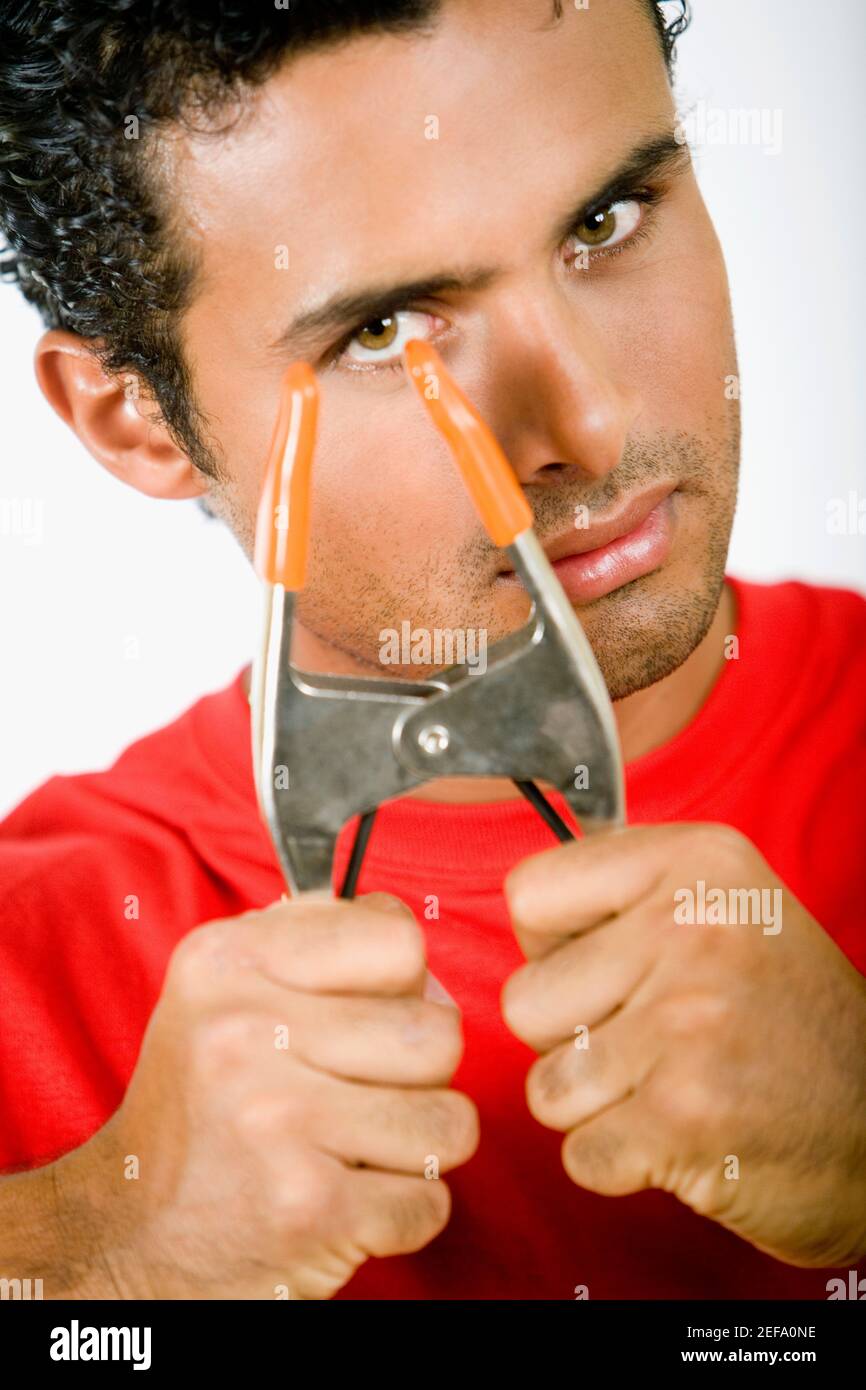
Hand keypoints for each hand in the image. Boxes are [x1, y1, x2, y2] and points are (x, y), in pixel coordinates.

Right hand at [55, 891, 477, 1298]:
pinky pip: (432, 1199)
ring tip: (359, 1147)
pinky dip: (404, 1212)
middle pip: (436, 1033)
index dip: (403, 983)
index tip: (365, 1015)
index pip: (399, 939)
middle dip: (419, 1075)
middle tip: (359, 1095)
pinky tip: (347, 1202)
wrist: (129, 1239)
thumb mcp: (226, 995)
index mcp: (227, 961)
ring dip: (419, 1145)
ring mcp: (276, 1120)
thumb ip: (322, 946)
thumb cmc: (207, 1106)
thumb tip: (425, 967)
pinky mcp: (308, 1206)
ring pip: (450, 1119)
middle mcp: (243, 1031)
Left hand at [501, 823, 865, 1267]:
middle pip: (525, 999)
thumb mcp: (726, 908)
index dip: (554, 946)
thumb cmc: (786, 1021)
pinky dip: (621, 1162)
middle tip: (653, 1042)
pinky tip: (682, 1137)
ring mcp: (686, 1024)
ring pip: (545, 1084)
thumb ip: (625, 895)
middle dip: (571, 1037)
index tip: (613, 967)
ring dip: (596, 1106)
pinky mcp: (682, 1118)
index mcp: (695, 862)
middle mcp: (691, 929)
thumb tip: (525, 911)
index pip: (529, 893)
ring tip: (670, 1088)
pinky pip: (579, 1152)